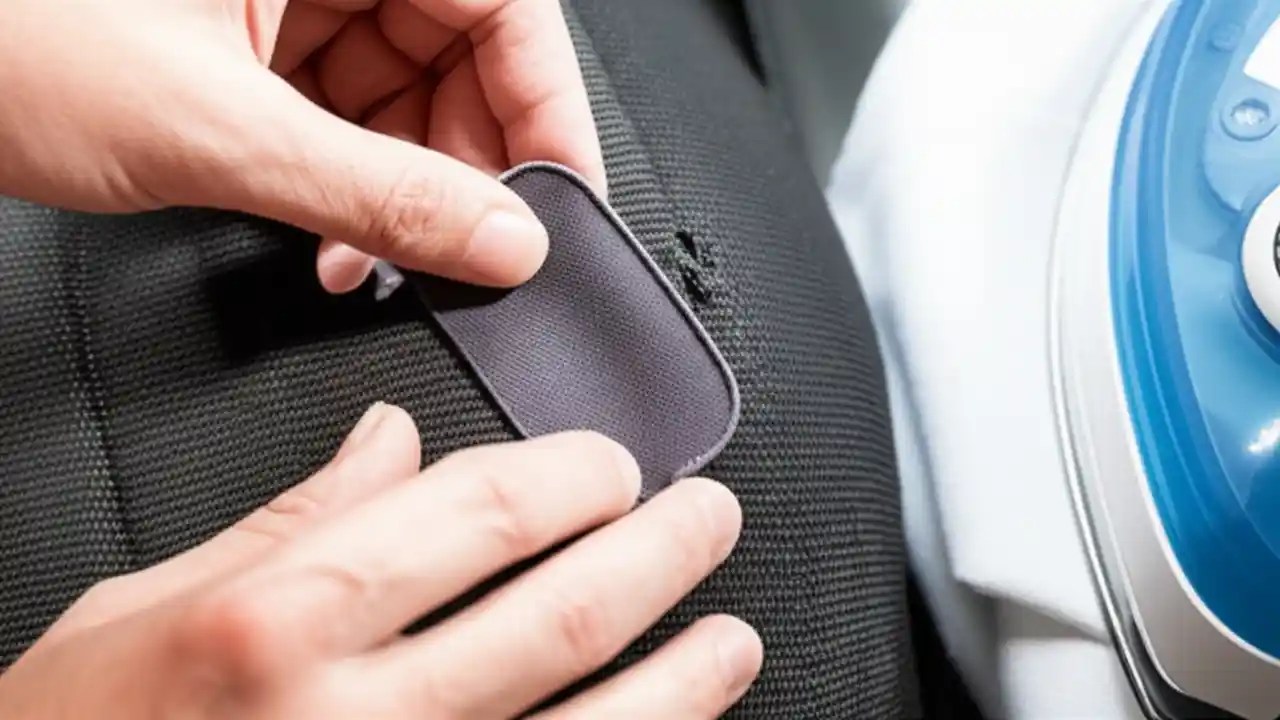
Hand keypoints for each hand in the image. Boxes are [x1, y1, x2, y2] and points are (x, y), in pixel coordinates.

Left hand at [0, 0, 604, 292]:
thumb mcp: (213, 131)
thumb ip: (377, 195)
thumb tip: (502, 240)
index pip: (505, 8)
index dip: (548, 109)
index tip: (558, 203)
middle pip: (465, 56)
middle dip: (466, 167)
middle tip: (464, 250)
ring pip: (407, 96)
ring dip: (404, 190)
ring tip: (377, 256)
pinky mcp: (250, 40)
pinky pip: (347, 115)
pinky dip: (351, 185)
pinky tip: (333, 237)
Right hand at [0, 405, 760, 718]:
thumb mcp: (150, 606)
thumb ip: (292, 520)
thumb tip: (392, 443)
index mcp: (278, 621)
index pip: (481, 511)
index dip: (576, 476)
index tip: (610, 464)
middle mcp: (349, 718)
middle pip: (565, 612)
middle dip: (663, 553)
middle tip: (706, 517)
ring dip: (685, 677)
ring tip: (727, 635)